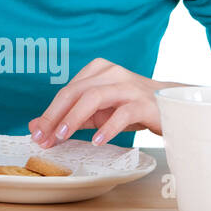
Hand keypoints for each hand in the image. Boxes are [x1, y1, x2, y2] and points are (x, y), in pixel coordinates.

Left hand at [27, 58, 181, 146]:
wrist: (173, 108)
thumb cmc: (131, 109)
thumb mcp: (98, 113)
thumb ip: (70, 117)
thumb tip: (36, 126)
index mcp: (97, 70)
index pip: (67, 91)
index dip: (50, 112)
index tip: (37, 133)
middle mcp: (112, 73)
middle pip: (76, 92)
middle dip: (56, 115)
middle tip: (44, 137)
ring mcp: (129, 86)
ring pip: (94, 96)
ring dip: (75, 117)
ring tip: (63, 135)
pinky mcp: (145, 103)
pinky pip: (122, 113)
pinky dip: (107, 127)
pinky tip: (97, 141)